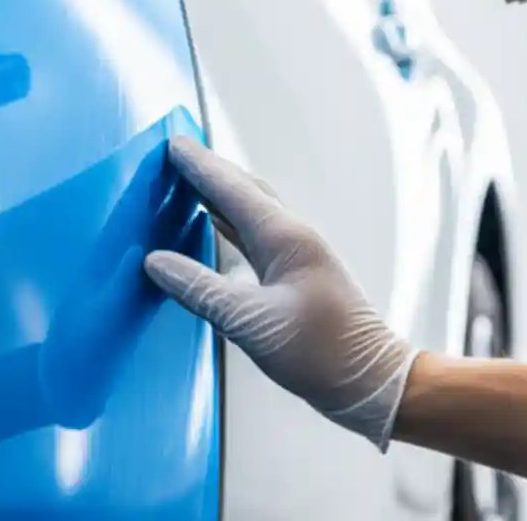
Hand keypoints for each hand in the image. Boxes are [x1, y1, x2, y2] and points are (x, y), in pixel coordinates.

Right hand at [144, 137, 415, 449]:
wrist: (370, 382)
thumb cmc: (319, 353)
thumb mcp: (249, 322)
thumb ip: (199, 289)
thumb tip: (155, 262)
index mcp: (285, 238)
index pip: (232, 191)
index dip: (200, 167)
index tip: (173, 143)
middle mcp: (294, 238)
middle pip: (246, 191)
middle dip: (210, 172)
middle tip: (176, 156)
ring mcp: (298, 256)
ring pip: (252, 212)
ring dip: (221, 195)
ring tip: (189, 184)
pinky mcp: (297, 277)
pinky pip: (256, 237)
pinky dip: (230, 225)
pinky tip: (215, 229)